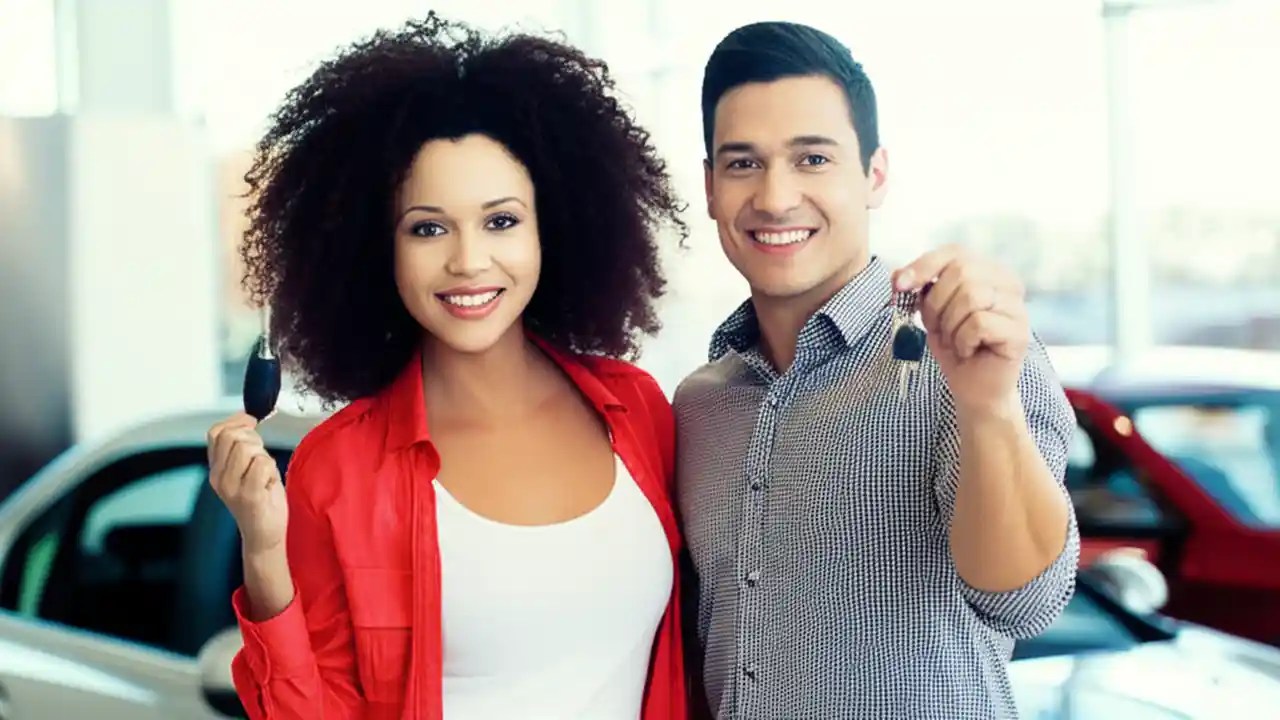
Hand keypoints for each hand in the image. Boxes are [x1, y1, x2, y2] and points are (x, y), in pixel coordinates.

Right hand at [207, 412, 287, 555]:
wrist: (264, 536)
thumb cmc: (261, 500)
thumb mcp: (246, 469)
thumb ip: (241, 446)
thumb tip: (245, 419)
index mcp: (216, 470)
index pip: (216, 432)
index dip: (236, 422)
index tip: (251, 423)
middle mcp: (218, 478)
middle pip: (232, 436)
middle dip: (253, 439)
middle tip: (261, 458)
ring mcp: (232, 487)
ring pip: (247, 448)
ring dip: (263, 456)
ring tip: (265, 475)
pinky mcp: (249, 495)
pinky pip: (262, 464)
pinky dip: (271, 470)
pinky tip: (269, 485)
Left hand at [893, 244, 1028, 413]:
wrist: (973, 387)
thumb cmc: (955, 345)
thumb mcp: (930, 312)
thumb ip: (918, 287)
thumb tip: (898, 275)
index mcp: (988, 271)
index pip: (955, 252)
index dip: (924, 265)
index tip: (899, 286)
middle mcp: (1008, 283)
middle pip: (961, 273)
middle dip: (936, 304)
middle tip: (939, 328)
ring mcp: (1017, 307)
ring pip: (971, 297)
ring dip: (950, 325)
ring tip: (956, 341)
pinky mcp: (1019, 332)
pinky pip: (979, 323)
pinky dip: (963, 341)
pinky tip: (969, 351)